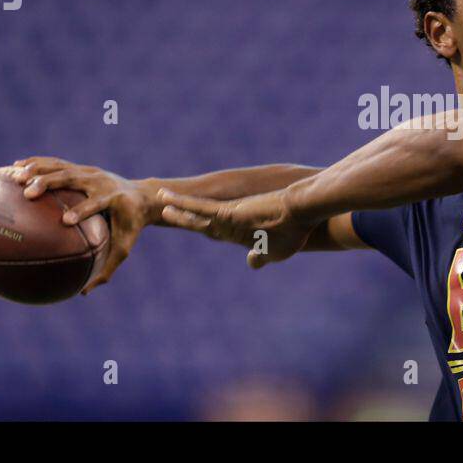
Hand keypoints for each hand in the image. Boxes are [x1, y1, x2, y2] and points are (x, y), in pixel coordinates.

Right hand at [7, 156, 152, 293]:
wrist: (141, 196)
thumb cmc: (130, 227)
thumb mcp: (123, 248)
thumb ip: (106, 269)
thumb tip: (84, 292)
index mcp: (114, 199)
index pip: (97, 203)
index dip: (82, 210)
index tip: (65, 220)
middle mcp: (101, 181)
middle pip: (73, 179)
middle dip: (50, 184)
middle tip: (28, 193)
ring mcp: (89, 172)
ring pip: (61, 168)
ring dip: (37, 171)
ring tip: (14, 178)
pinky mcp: (81, 168)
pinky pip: (56, 164)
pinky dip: (36, 163)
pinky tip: (13, 168)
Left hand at [156, 188, 316, 268]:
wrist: (302, 213)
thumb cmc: (294, 232)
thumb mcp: (275, 252)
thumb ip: (260, 257)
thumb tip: (251, 263)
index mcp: (241, 233)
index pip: (216, 232)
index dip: (201, 229)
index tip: (189, 225)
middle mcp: (232, 222)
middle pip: (201, 222)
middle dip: (184, 219)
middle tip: (167, 213)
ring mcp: (229, 216)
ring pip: (195, 214)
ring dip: (177, 209)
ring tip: (160, 202)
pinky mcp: (228, 211)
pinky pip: (198, 208)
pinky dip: (181, 203)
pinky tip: (165, 199)